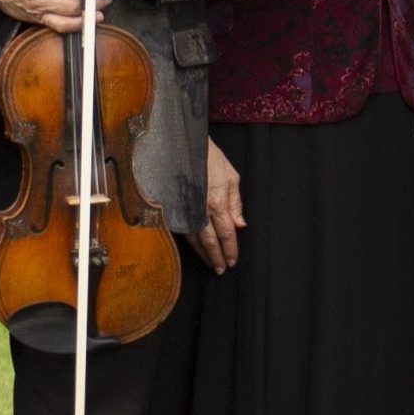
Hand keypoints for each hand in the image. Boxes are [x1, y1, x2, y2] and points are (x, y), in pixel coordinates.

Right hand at [186, 137, 244, 273]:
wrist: (181, 144)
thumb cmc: (209, 157)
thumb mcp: (231, 176)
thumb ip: (235, 202)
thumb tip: (240, 225)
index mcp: (216, 201)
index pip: (226, 233)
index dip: (230, 249)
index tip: (233, 261)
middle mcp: (199, 208)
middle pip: (209, 241)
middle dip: (216, 257)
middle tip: (221, 270)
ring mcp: (184, 209)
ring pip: (193, 238)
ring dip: (202, 253)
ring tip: (209, 263)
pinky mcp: (173, 207)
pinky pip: (182, 229)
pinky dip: (189, 241)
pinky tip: (193, 247)